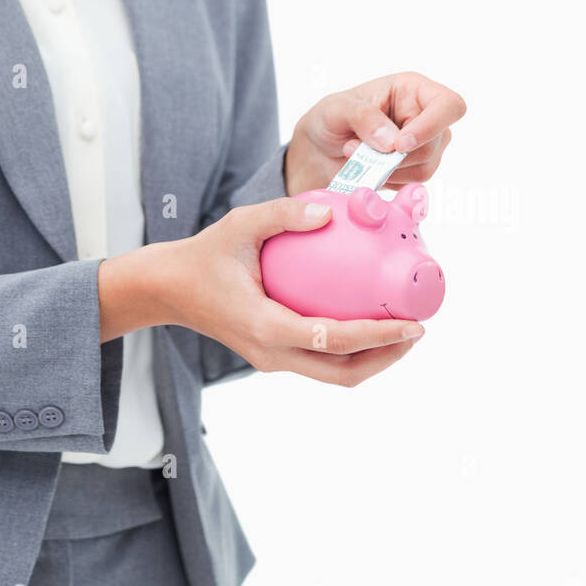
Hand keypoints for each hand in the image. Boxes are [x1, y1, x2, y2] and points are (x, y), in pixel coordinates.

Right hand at [160, 195, 424, 386]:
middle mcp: (272, 354)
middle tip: (417, 328)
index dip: (377, 336)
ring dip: (372, 359)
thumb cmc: (204, 255)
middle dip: (386, 356)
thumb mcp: (240, 225)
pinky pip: (321, 361)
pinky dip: (351, 350)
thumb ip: (283, 214)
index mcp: (266, 328)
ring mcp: (273, 359)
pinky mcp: (273, 355)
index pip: (334, 340)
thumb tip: (328, 211)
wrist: (168, 289)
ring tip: (402, 331)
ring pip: (334, 374)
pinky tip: (368, 321)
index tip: (412, 324)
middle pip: (343, 373)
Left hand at [283, 70, 466, 196]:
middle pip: (436, 143)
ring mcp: (424, 145)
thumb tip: (392, 141)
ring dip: (387, 168)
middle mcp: (425, 116)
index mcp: (412, 90)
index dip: (432, 125)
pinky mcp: (414, 170)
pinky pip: (413, 184)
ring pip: (426, 167)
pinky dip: (387, 180)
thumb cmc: (330, 119)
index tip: (400, 144)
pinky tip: (367, 169)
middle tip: (354, 148)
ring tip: (356, 156)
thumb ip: (363, 118)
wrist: (318, 150)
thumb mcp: (337, 109)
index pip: (449, 105)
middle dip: (395, 154)